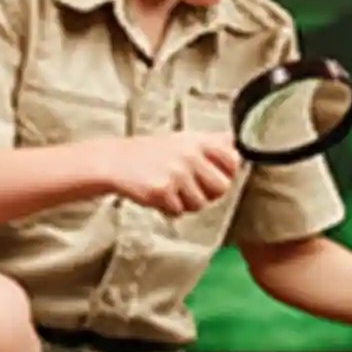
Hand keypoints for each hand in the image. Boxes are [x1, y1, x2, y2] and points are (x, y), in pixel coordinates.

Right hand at [107, 132, 241, 216]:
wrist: (116, 161)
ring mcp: (176, 173)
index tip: (214, 176)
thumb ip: (211, 142)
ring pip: (200, 204)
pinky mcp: (162, 190)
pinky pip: (178, 211)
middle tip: (191, 189)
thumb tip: (235, 141)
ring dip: (186, 203)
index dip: (227, 173)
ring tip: (171, 190)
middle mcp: (190, 155)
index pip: (232, 160)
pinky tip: (158, 196)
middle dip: (208, 193)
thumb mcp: (184, 140)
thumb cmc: (151, 153)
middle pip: (221, 187)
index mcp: (198, 141)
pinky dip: (168, 209)